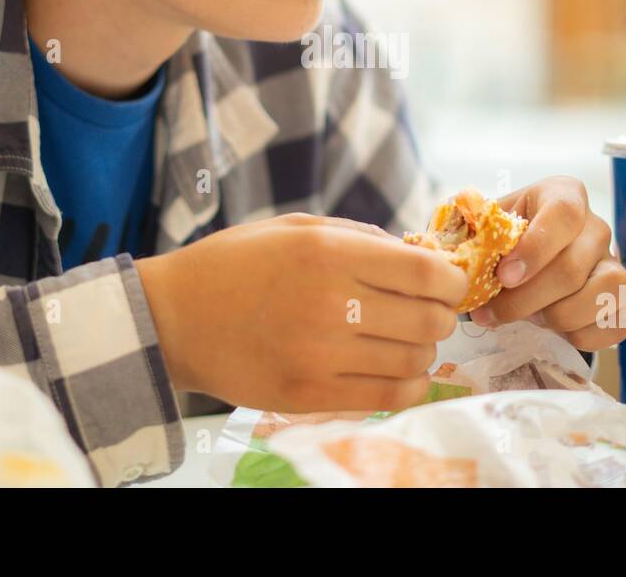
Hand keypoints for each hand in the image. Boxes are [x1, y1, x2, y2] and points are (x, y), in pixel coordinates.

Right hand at [136, 213, 468, 412]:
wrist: (174, 318)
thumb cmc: (236, 264)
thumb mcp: (297, 228)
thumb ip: (361, 238)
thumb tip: (424, 257)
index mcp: (328, 253)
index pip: (425, 274)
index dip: (451, 279)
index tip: (448, 282)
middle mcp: (329, 303)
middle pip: (428, 320)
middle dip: (440, 314)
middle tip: (426, 311)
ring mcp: (319, 355)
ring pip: (414, 360)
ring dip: (423, 350)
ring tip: (405, 340)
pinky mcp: (308, 395)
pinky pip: (389, 397)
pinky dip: (409, 386)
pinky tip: (399, 372)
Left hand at [468, 176, 625, 351]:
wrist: (526, 264)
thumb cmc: (503, 241)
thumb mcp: (485, 225)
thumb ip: (471, 231)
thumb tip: (456, 250)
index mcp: (564, 195)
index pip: (564, 215)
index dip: (535, 249)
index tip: (503, 277)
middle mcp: (596, 227)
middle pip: (572, 268)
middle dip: (525, 300)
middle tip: (491, 313)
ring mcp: (615, 263)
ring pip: (599, 297)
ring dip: (554, 317)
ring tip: (527, 317)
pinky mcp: (622, 301)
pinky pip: (615, 326)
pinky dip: (580, 336)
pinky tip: (553, 329)